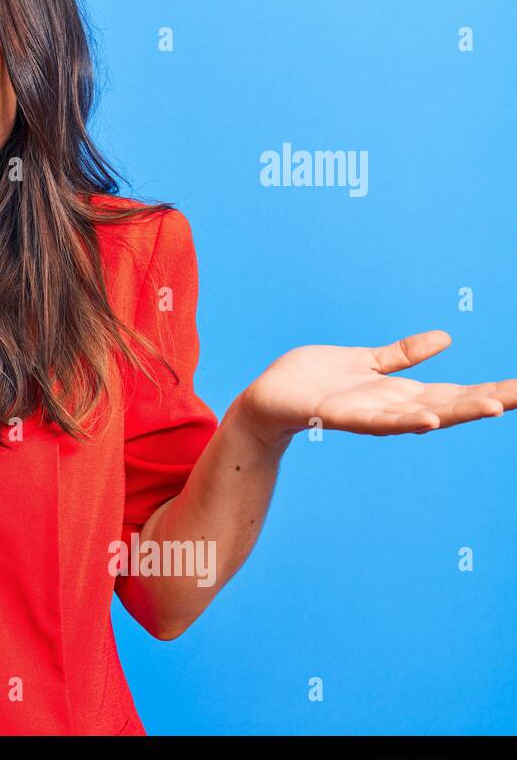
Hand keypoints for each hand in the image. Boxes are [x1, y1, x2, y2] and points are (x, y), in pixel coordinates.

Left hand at [237, 329, 516, 441]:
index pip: (455, 392)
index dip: (490, 391)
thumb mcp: (366, 361)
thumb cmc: (313, 380)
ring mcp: (364, 413)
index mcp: (398, 393)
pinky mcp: (334, 414)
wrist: (267, 398)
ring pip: (417, 414)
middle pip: (447, 405)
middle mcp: (388, 407)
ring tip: (492, 407)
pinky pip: (372, 420)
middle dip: (487, 402)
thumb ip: (402, 355)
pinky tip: (426, 420)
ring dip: (454, 412)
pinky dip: (400, 420)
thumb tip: (446, 339)